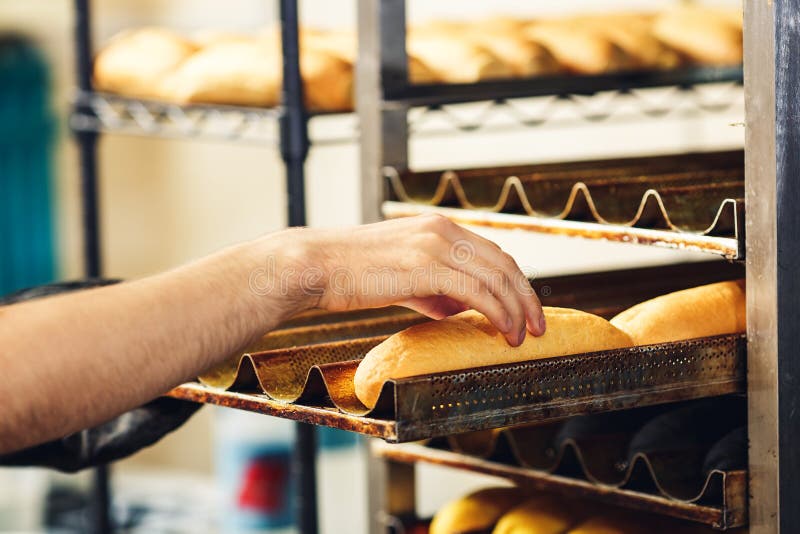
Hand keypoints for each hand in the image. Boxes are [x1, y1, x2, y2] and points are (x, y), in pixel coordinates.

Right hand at [263, 214, 544, 345]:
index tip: (525, 308)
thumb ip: (432, 290)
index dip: (514, 282)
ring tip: (524, 336)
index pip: (492, 253)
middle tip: (539, 325)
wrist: (316, 266)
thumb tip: (455, 309)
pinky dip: (497, 313)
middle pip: (504, 262)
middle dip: (527, 296)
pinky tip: (503, 331)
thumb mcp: (400, 276)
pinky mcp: (426, 267)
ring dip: (516, 309)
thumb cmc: (351, 274)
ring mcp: (435, 246)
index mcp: (437, 228)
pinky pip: (477, 291)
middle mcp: (442, 231)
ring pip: (496, 277)